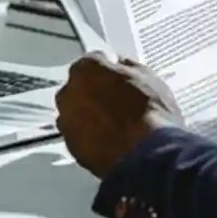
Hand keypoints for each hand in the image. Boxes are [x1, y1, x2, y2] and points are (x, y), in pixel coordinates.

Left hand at [54, 52, 183, 177]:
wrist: (147, 155)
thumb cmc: (150, 114)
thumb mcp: (149, 79)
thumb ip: (129, 67)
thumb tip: (123, 66)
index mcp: (86, 69)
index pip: (93, 62)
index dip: (108, 70)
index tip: (117, 77)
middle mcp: (69, 92)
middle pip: (79, 88)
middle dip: (94, 93)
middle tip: (116, 103)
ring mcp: (66, 121)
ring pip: (75, 113)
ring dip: (89, 116)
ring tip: (114, 125)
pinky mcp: (70, 147)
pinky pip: (78, 136)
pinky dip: (89, 137)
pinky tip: (108, 141)